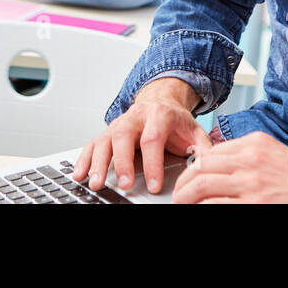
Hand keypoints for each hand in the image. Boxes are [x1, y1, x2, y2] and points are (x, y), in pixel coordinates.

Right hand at [71, 77, 211, 194]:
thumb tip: (207, 165)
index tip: (154, 185)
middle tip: (124, 184)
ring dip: (98, 163)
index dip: (153, 163)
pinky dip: (84, 159)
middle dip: (122, 162)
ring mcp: (119, 124)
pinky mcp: (108, 132)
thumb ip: (203, 149)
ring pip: (104, 140)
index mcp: (159, 115)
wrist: (161, 102)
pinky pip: (92, 144)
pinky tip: (80, 174)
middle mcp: (135, 117)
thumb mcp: (195, 131)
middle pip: (123, 136)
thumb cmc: (175, 122)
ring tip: (97, 183)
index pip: (153, 139)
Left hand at [171, 131, 287, 202]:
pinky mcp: (254, 205)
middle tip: (178, 194)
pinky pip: (217, 206)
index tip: (189, 178)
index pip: (212, 152)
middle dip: (184, 182)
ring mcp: (252, 184)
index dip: (195, 167)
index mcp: (255, 144)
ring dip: (186, 196)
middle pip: (202, 167)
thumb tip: (217, 164)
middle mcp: (250, 160)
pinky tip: (200, 210)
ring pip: (203, 186)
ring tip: (181, 204)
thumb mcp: (274, 155)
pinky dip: (204, 208)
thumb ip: (247, 155)